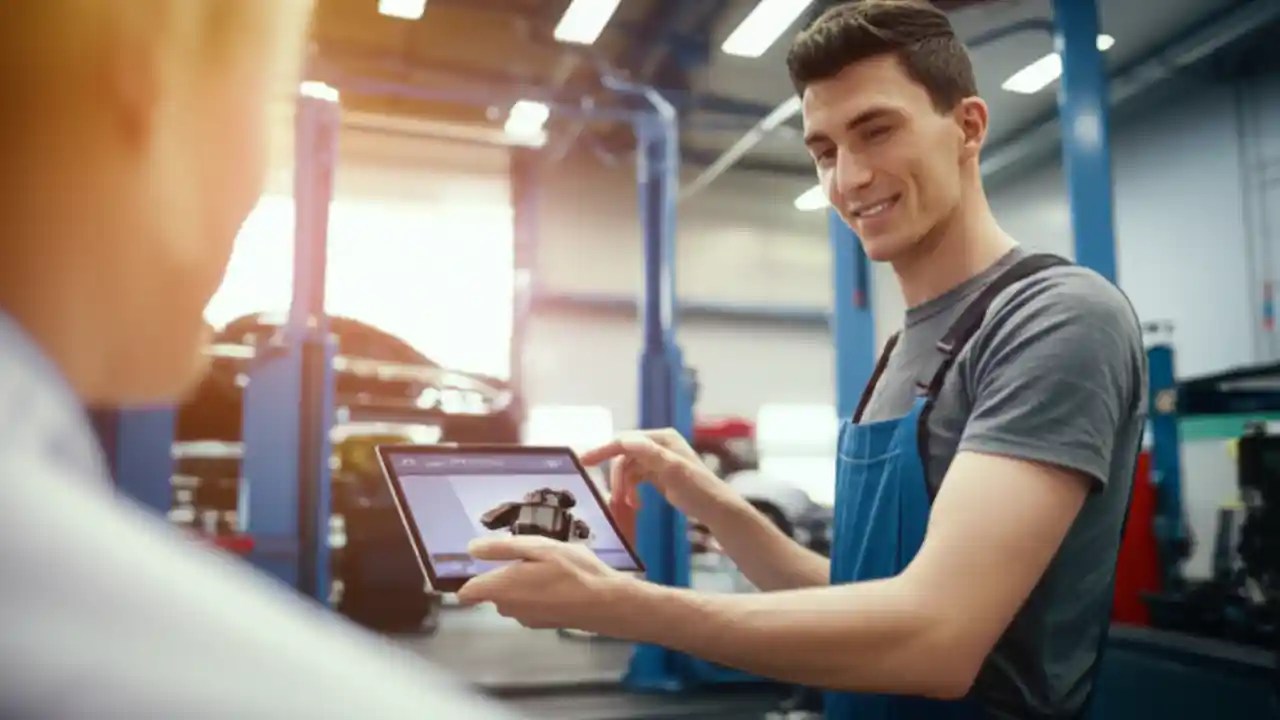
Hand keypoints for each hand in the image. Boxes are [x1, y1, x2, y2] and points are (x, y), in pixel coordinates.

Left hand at [456, 536, 631, 631]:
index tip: (485, 563)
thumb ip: (502, 549)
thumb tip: (472, 549)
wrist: (606, 603)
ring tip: (549, 568)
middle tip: (533, 557)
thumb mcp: (539, 548)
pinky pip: (527, 604)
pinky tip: (558, 584)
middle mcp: (508, 608)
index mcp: (503, 588)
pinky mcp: (540, 624)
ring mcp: (525, 619)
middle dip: (505, 574)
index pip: (468, 591)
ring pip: (511, 597)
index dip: (471, 577)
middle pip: (492, 591)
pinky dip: (536, 593)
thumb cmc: (574, 571)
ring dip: (522, 583)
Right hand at [581, 428, 737, 525]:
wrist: (716, 509)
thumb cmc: (698, 489)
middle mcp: (658, 445)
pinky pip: (636, 479)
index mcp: (661, 439)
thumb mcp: (673, 471)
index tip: (584, 462)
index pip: (626, 441)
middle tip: (614, 498)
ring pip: (628, 470)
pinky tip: (636, 504)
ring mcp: (657, 460)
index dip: (604, 450)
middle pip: (624, 456)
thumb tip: (624, 440)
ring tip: (628, 505)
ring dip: (625, 487)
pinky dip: (632, 491)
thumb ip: (649, 454)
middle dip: (617, 477)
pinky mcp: (658, 475)